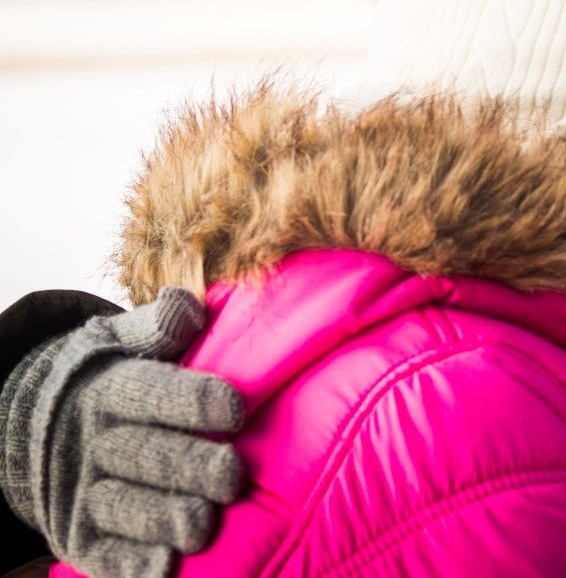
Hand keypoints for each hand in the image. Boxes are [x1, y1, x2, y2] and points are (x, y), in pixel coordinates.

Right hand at [0, 288, 243, 577]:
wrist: (38, 423)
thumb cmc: (110, 373)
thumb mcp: (122, 339)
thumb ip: (159, 327)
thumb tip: (185, 306)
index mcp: (108, 389)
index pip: (149, 393)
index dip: (192, 401)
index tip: (236, 408)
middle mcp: (92, 442)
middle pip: (142, 456)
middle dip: (188, 468)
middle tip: (232, 475)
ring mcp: (82, 492)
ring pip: (124, 507)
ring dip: (164, 518)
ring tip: (201, 525)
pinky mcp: (79, 536)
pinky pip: (104, 554)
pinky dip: (132, 564)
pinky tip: (164, 567)